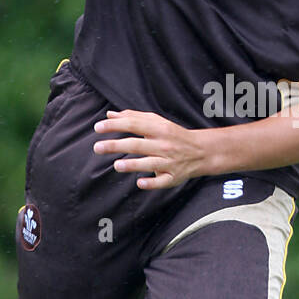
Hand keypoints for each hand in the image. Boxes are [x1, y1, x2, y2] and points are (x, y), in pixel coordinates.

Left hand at [93, 110, 210, 189]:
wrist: (201, 151)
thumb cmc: (173, 135)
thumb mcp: (157, 122)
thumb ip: (133, 117)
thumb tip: (109, 115)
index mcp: (159, 129)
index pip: (134, 125)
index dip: (115, 126)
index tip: (98, 128)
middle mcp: (164, 145)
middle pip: (137, 144)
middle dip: (116, 146)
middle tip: (97, 147)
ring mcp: (169, 162)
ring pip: (149, 163)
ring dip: (133, 165)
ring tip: (116, 165)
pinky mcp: (173, 177)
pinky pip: (161, 181)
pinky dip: (151, 182)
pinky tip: (139, 183)